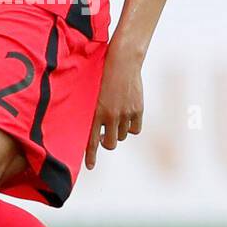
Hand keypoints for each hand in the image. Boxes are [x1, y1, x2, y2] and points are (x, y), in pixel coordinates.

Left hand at [85, 42, 143, 169]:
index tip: (89, 166)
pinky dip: (131, 126)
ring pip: (122, 136)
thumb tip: (92, 129)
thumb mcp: (92, 92)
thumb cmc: (103, 73)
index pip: (91, 141)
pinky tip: (127, 117)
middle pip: (109, 143)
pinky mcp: (137, 110)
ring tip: (116, 116)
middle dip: (106, 141)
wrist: (123, 60)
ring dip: (118, 131)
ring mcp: (125, 114)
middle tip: (104, 134)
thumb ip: (93, 111)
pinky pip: (135, 129)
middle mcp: (111, 116)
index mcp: (96, 112)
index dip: (90, 156)